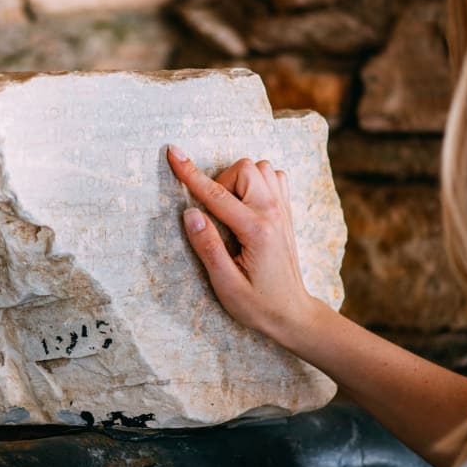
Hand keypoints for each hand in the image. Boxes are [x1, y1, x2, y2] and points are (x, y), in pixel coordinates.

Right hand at [166, 144, 321, 341]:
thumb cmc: (258, 305)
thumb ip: (208, 247)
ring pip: (260, 168)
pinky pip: (273, 177)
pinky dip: (257, 182)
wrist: (292, 313)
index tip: (173, 153)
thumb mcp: (226, 285)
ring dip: (239, 181)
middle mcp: (274, 214)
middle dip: (221, 183)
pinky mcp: (286, 213)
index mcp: (257, 232)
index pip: (217, 196)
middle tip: (215, 215)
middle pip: (245, 169)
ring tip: (231, 210)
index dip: (190, 174)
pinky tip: (247, 205)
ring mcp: (283, 211)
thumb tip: (190, 213)